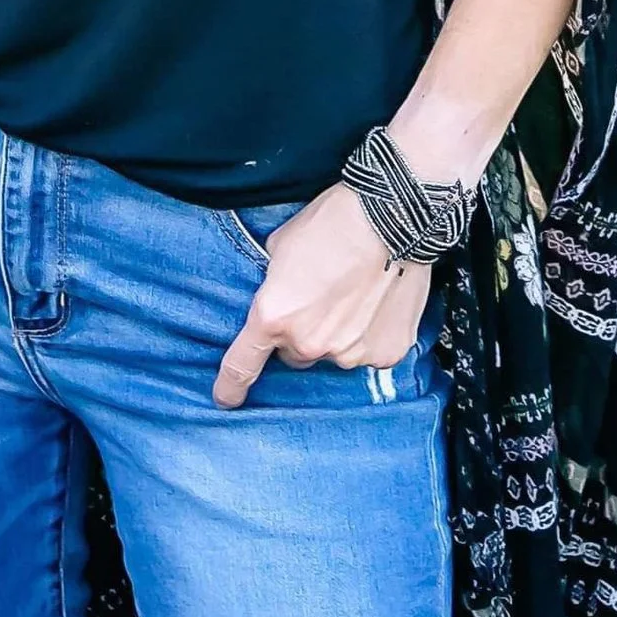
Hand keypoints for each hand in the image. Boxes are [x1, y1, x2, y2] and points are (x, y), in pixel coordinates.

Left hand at [214, 183, 430, 403]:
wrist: (390, 217)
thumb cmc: (331, 222)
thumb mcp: (281, 246)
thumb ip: (274, 283)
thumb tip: (280, 292)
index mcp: (274, 317)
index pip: (243, 364)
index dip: (230, 386)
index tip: (225, 399)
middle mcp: (309, 344)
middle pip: (296, 354)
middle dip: (301, 334)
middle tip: (319, 299)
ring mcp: (349, 354)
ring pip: (334, 353)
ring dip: (338, 333)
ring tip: (355, 294)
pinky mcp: (385, 354)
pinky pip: (369, 351)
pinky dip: (371, 334)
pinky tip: (378, 303)